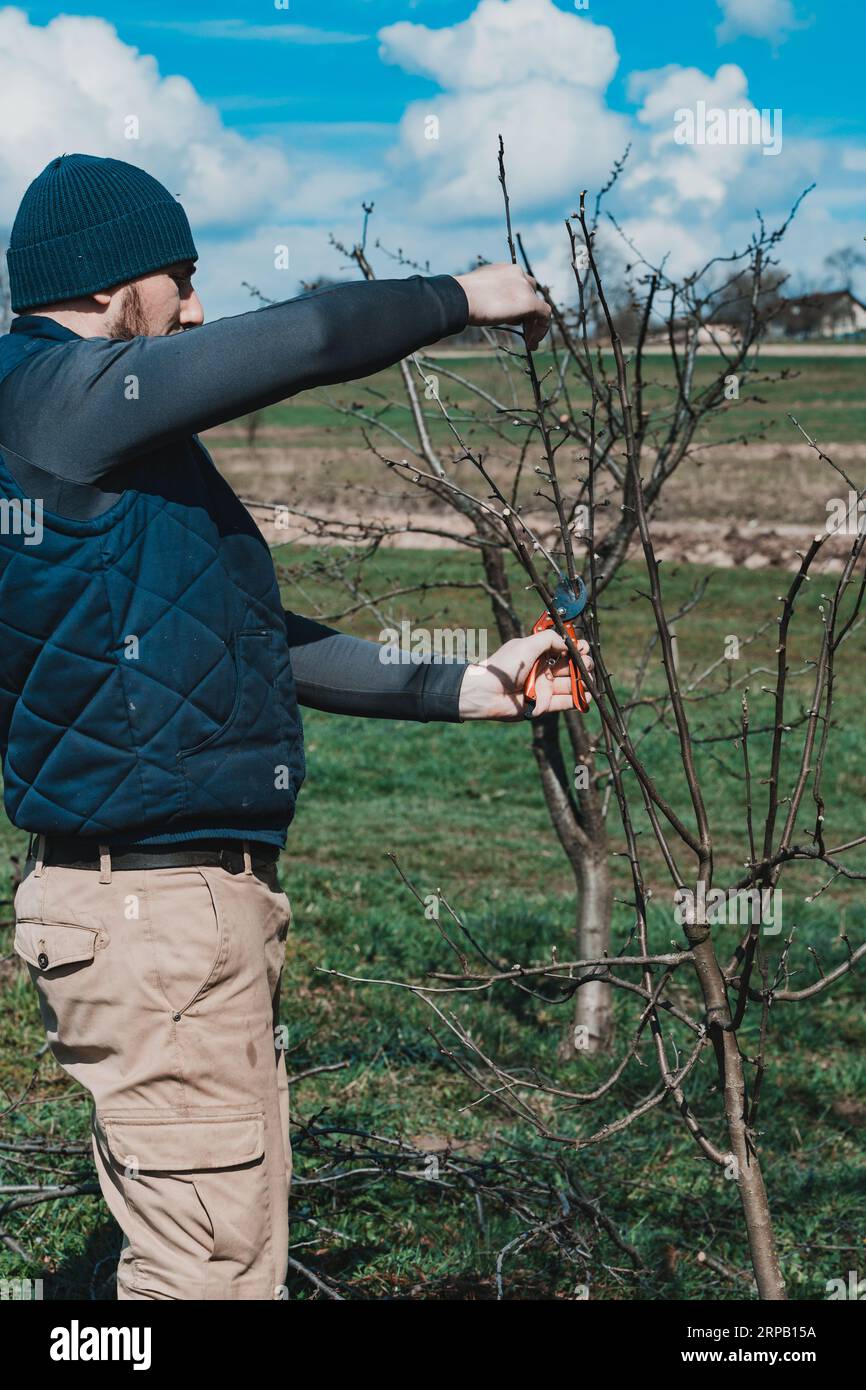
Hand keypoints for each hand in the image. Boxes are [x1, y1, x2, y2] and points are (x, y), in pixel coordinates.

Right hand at [453, 263, 551, 350]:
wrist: (461, 298)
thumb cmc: (461, 298)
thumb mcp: (478, 292)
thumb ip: (490, 296)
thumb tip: (489, 308)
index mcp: (505, 270)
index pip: (519, 284)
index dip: (518, 302)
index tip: (514, 317)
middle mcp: (518, 273)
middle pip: (531, 293)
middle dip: (528, 313)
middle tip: (523, 330)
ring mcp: (525, 287)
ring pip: (538, 306)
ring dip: (534, 325)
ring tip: (528, 341)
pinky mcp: (530, 302)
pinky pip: (544, 316)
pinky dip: (541, 330)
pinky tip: (532, 344)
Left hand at [457, 631, 593, 720]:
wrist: (487, 691)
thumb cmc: (505, 665)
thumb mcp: (527, 644)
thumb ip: (550, 639)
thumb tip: (570, 644)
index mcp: (539, 654)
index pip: (564, 649)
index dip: (577, 649)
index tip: (583, 649)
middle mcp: (544, 670)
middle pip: (571, 667)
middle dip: (583, 665)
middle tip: (586, 665)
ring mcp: (544, 688)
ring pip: (571, 685)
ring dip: (584, 682)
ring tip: (589, 681)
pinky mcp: (544, 705)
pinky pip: (566, 703)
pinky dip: (578, 700)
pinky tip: (587, 696)